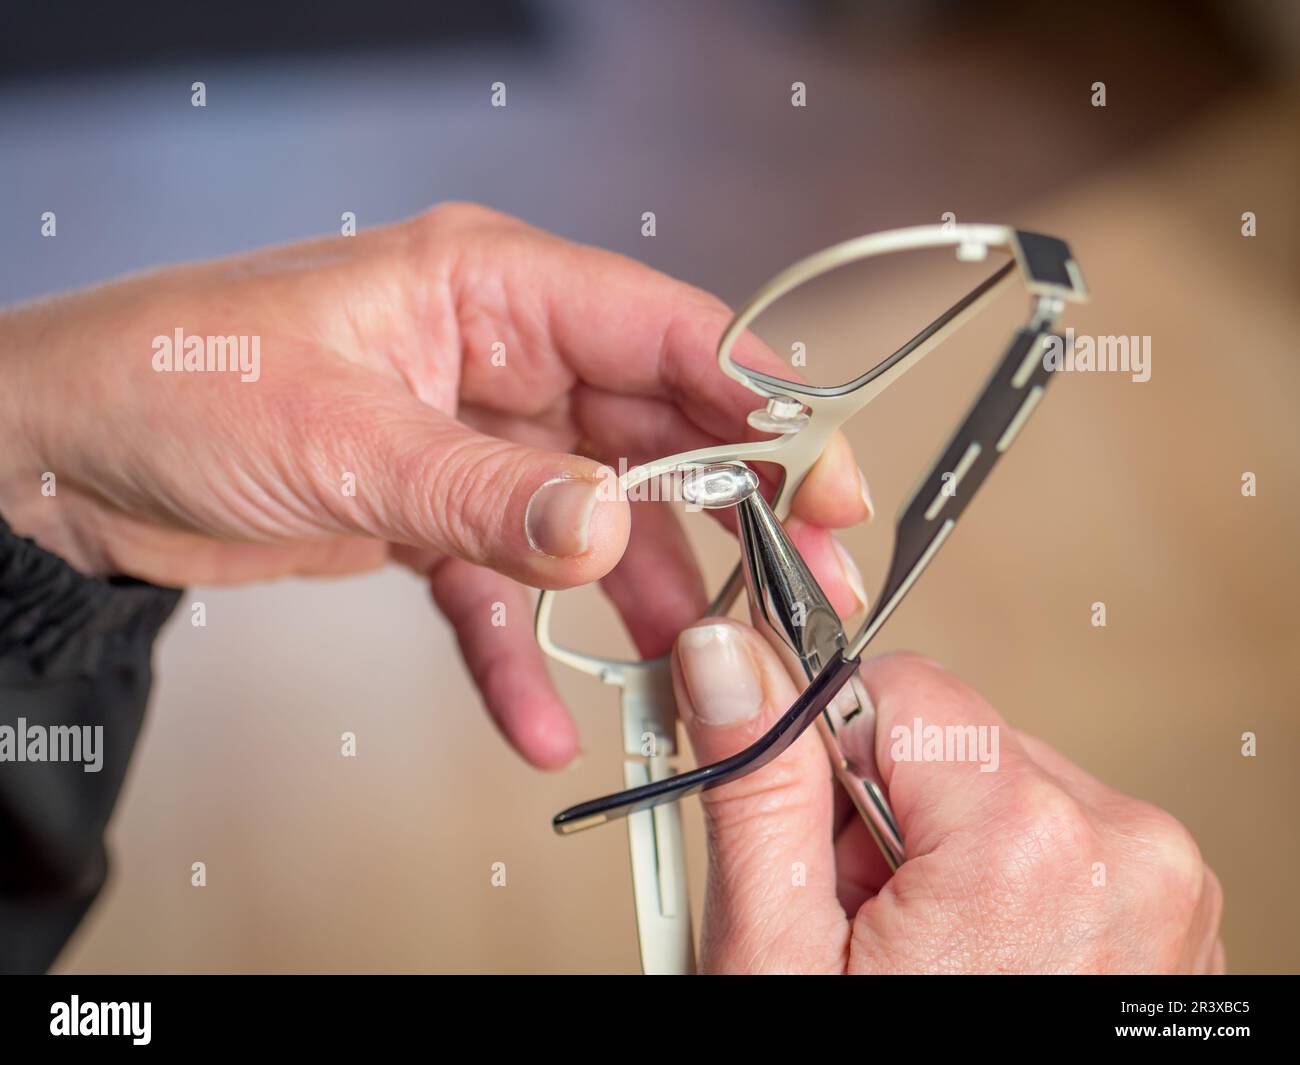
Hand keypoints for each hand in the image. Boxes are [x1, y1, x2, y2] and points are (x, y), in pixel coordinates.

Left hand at [0, 203, 869, 767]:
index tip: (825, 478)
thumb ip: (485, 492)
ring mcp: (472, 442)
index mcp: (491, 289)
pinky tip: (548, 719)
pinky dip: (527, 655)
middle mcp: (498, 359)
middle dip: (733, 513)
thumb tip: (608, 529)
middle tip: (801, 589)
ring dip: (643, 598)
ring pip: (595, 519)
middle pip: (655, 431)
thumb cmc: (176, 383)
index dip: (761, 403)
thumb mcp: (344, 435)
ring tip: (696, 669)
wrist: (63, 455)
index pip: (665, 331)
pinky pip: (506, 590)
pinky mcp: (434, 516)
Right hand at [672, 619, 1224, 972]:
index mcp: (1028, 846)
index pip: (899, 685)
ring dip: (932, 843)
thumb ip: (757, 785)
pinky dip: (992, 874)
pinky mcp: (1161, 905)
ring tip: (910, 945)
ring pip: (994, 780)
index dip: (824, 748)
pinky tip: (963, 950)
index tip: (806, 821)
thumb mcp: (778, 957)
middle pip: (949, 738)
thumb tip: (728, 657)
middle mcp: (1122, 849)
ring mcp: (1158, 883)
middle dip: (877, 807)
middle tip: (854, 916)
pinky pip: (1049, 830)